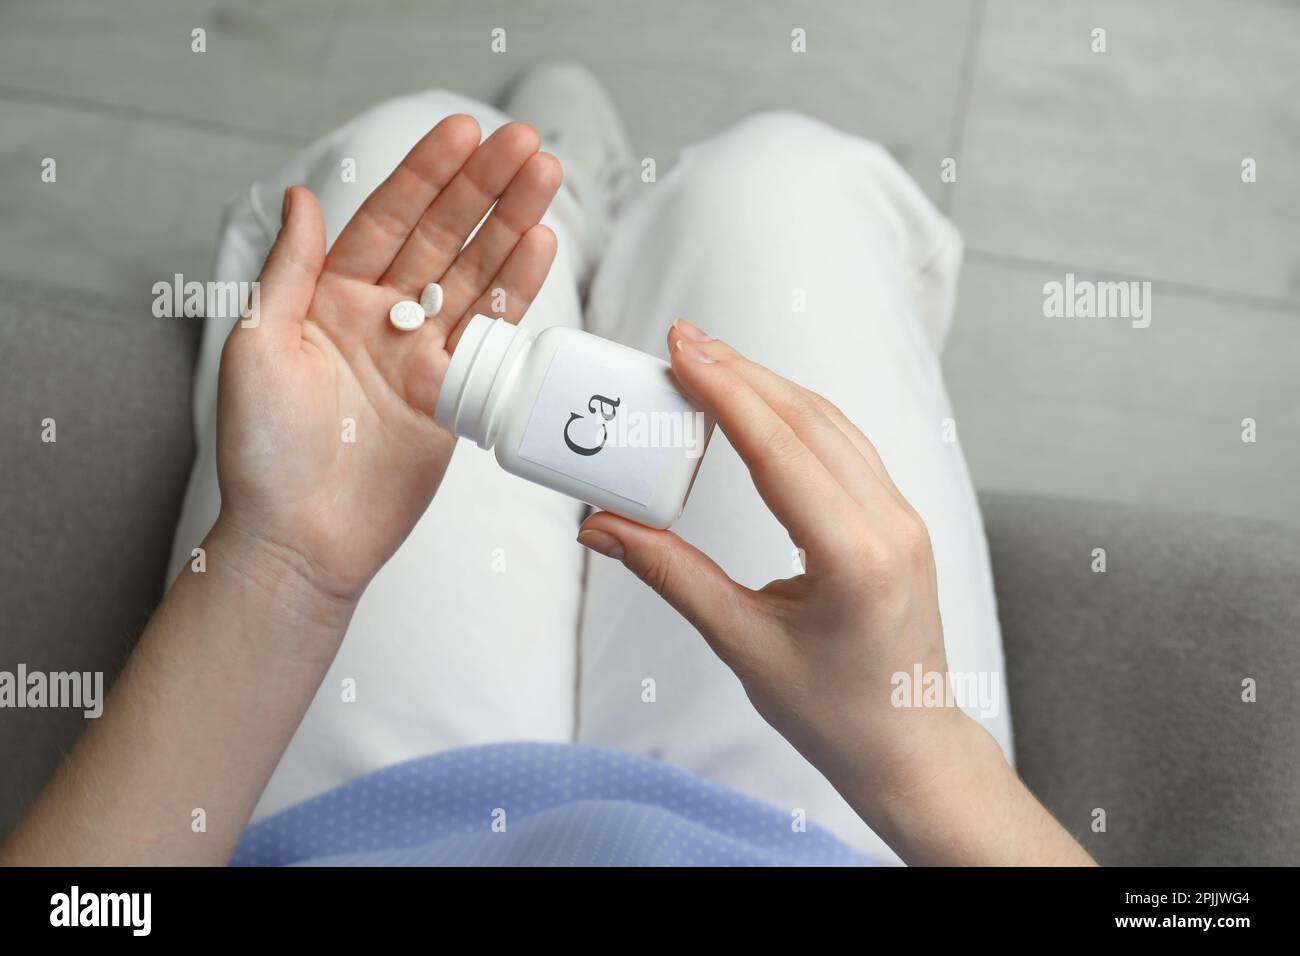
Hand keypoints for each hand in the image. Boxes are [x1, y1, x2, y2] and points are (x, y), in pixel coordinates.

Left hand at [215, 115, 561, 606]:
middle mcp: (381, 318)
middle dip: (483, 189)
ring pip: (474, 277)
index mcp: (328, 298)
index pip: (386, 220)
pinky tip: (540, 248)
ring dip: (511, 227)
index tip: (464, 132)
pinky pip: (490, 335)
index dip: (425, 175)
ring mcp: (422, 355)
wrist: (302, 538)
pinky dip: (517, 292)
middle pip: (442, 238)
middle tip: (525, 144)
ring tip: (546, 178)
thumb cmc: (264, 451)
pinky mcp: (454, 395)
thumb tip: (304, 199)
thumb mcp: (257, 348)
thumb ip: (289, 272)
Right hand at [578, 319, 1092, 864]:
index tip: (681, 347)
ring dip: (769, 387)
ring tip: (710, 363)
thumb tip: (605, 527)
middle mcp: (889, 525)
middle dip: (740, 374)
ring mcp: (902, 519)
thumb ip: (673, 576)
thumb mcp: (743, 646)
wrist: (909, 747)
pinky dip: (798, 415)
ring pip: (832, 426)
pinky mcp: (898, 521)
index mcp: (854, 558)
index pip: (780, 450)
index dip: (726, 390)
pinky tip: (761, 405)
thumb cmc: (834, 713)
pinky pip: (847, 447)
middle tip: (680, 340)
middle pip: (808, 421)